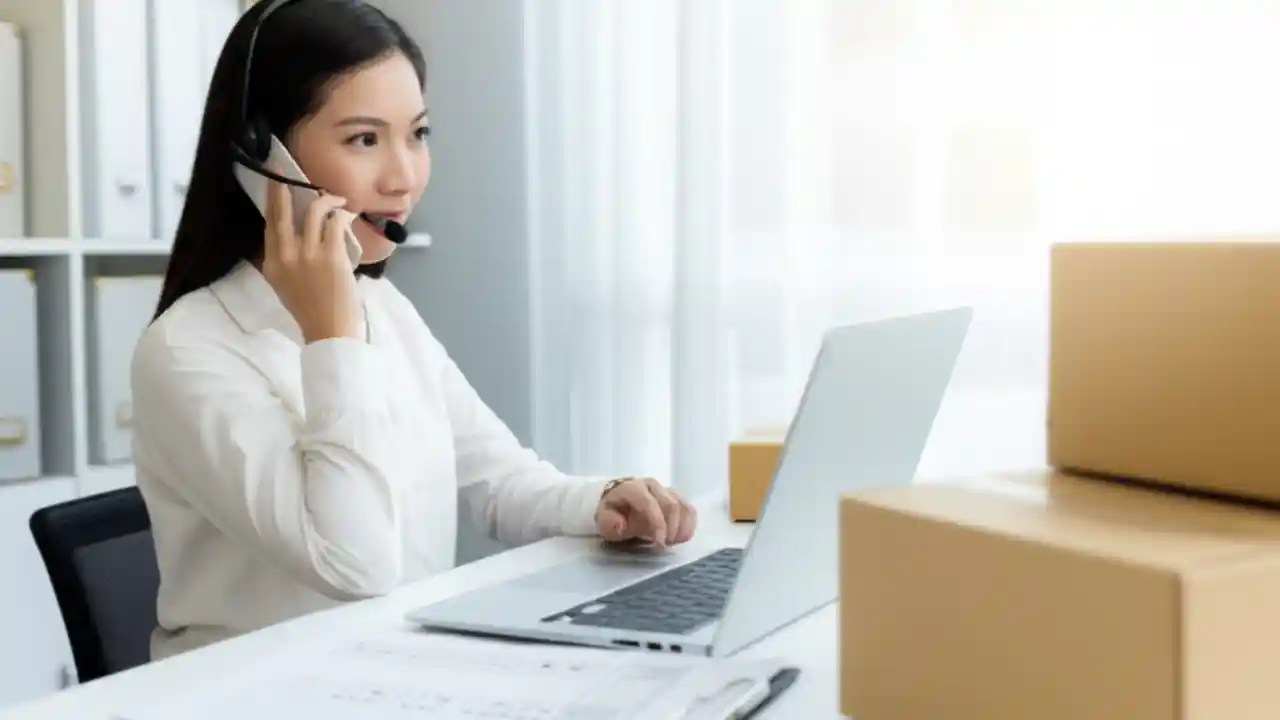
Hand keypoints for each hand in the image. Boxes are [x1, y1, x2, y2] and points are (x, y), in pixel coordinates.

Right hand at [261, 174, 361, 342]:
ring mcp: (308, 255)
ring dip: (328, 201)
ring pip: (315, 212)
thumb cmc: (313, 310)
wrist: (330, 332)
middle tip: (288, 170)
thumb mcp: (286, 284)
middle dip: (285, 186)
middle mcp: (285, 256)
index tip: (275, 181)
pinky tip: (347, 215)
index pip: (270, 223)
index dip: (273, 198)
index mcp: (272, 264)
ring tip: (338, 201)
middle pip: (284, 211)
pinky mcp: (331, 256)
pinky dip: (342, 215)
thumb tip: (299, 231)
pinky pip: (336, 223)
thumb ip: (287, 259)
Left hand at [595, 477, 697, 547]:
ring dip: (681, 529)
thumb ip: (609, 524)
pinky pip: (689, 510)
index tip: (659, 544)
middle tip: (664, 546)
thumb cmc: (613, 513)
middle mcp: (652, 485)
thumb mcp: (604, 521)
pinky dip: (689, 526)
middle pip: (671, 505)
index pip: (649, 503)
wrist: (619, 502)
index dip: (657, 524)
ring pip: (683, 507)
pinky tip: (680, 538)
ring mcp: (666, 490)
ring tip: (671, 543)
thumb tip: (621, 526)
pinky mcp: (677, 497)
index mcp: (633, 488)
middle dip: (671, 529)